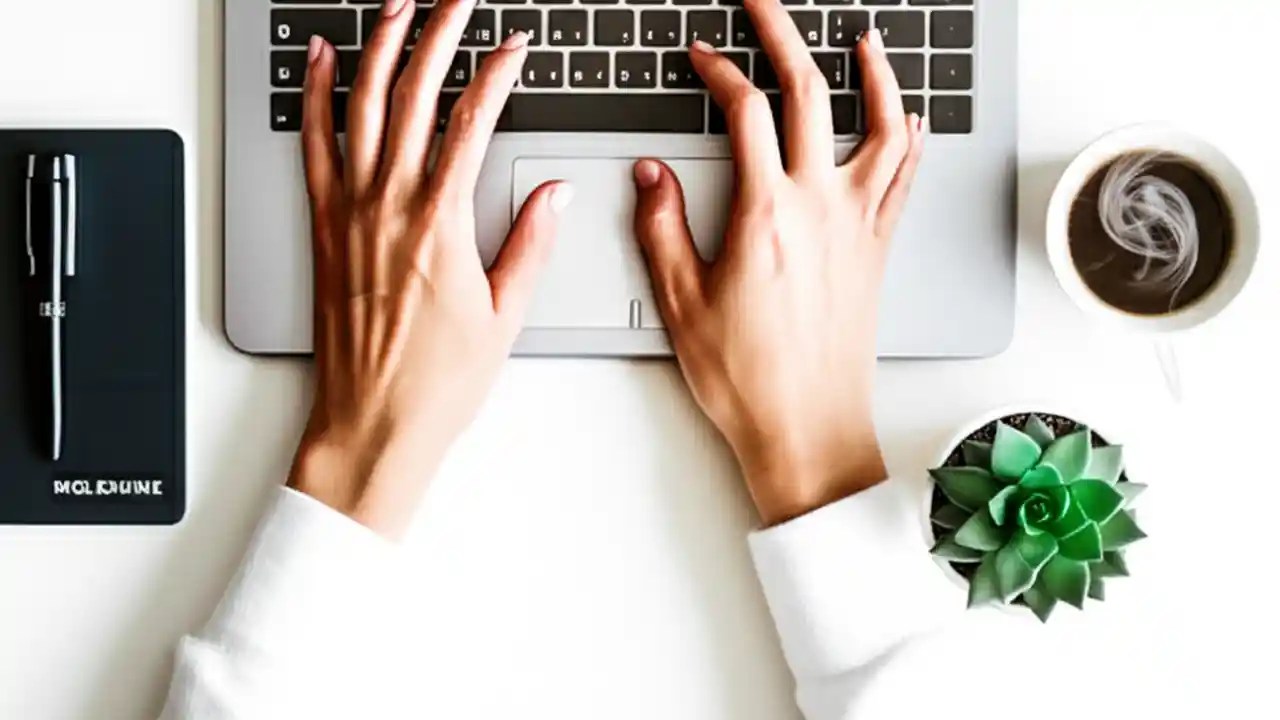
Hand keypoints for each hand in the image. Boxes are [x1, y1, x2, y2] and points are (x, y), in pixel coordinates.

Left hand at [288, 0, 569, 538]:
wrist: (371, 425)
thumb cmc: (437, 383)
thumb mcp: (505, 316)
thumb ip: (529, 245)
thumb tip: (555, 192)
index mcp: (441, 224)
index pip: (472, 123)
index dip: (497, 73)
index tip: (516, 45)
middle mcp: (389, 206)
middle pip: (413, 96)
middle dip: (439, 35)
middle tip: (458, 1)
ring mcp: (350, 212)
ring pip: (360, 107)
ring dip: (379, 49)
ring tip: (398, 7)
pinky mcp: (323, 227)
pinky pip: (313, 147)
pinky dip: (315, 97)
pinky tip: (322, 62)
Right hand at [632, 2, 925, 526]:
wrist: (809, 431)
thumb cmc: (747, 380)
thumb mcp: (682, 304)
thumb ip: (663, 228)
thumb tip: (651, 174)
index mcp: (766, 216)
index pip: (746, 112)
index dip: (719, 70)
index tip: (701, 56)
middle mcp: (821, 208)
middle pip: (811, 93)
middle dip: (784, 35)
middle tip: (763, 5)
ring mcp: (858, 226)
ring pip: (881, 126)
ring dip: (873, 75)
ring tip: (864, 40)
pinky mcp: (878, 250)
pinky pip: (905, 178)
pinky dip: (909, 138)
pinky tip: (907, 119)